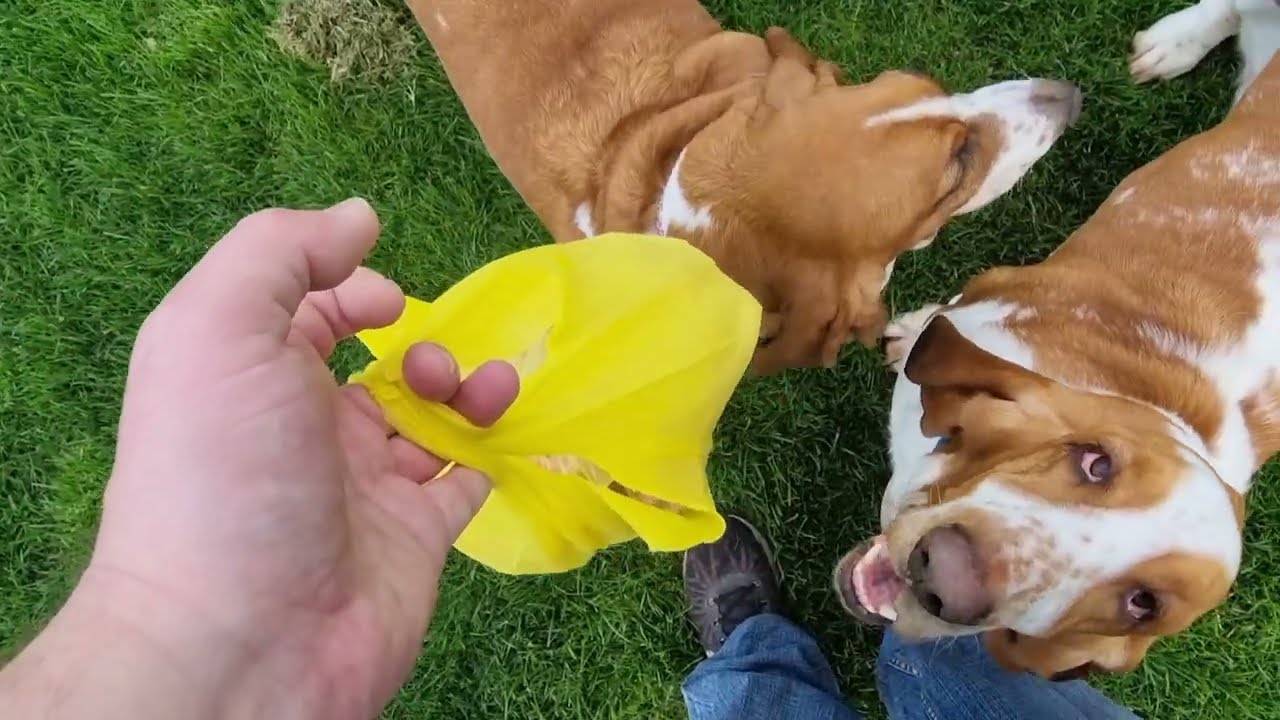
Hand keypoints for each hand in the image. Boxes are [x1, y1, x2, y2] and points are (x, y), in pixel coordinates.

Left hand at [0, 199, 518, 718]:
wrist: (247, 638)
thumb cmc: (226, 471)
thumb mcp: (219, 329)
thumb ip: (282, 252)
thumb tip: (361, 216)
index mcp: (252, 374)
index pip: (308, 310)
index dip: (352, 286)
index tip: (387, 299)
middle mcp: (307, 427)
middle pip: (379, 360)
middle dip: (421, 340)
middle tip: (428, 366)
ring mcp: (366, 485)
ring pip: (433, 415)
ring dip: (470, 386)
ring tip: (486, 392)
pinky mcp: (416, 534)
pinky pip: (466, 477)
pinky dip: (494, 446)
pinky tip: (502, 431)